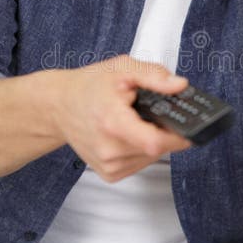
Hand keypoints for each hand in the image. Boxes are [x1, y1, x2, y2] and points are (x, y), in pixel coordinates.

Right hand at [52, 55, 191, 181]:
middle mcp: (109, 149)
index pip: (155, 142)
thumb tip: (180, 86)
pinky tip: (129, 135)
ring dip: (152, 141)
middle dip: (164, 131)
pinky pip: (139, 164)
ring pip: (151, 158)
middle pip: (157, 149)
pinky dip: (141, 150)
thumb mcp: (123, 68)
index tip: (183, 125)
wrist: (59, 106)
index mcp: (113, 123)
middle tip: (150, 113)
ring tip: (135, 122)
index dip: (177, 135)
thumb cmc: (89, 86)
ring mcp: (108, 165)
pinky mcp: (109, 174)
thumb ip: (154, 75)